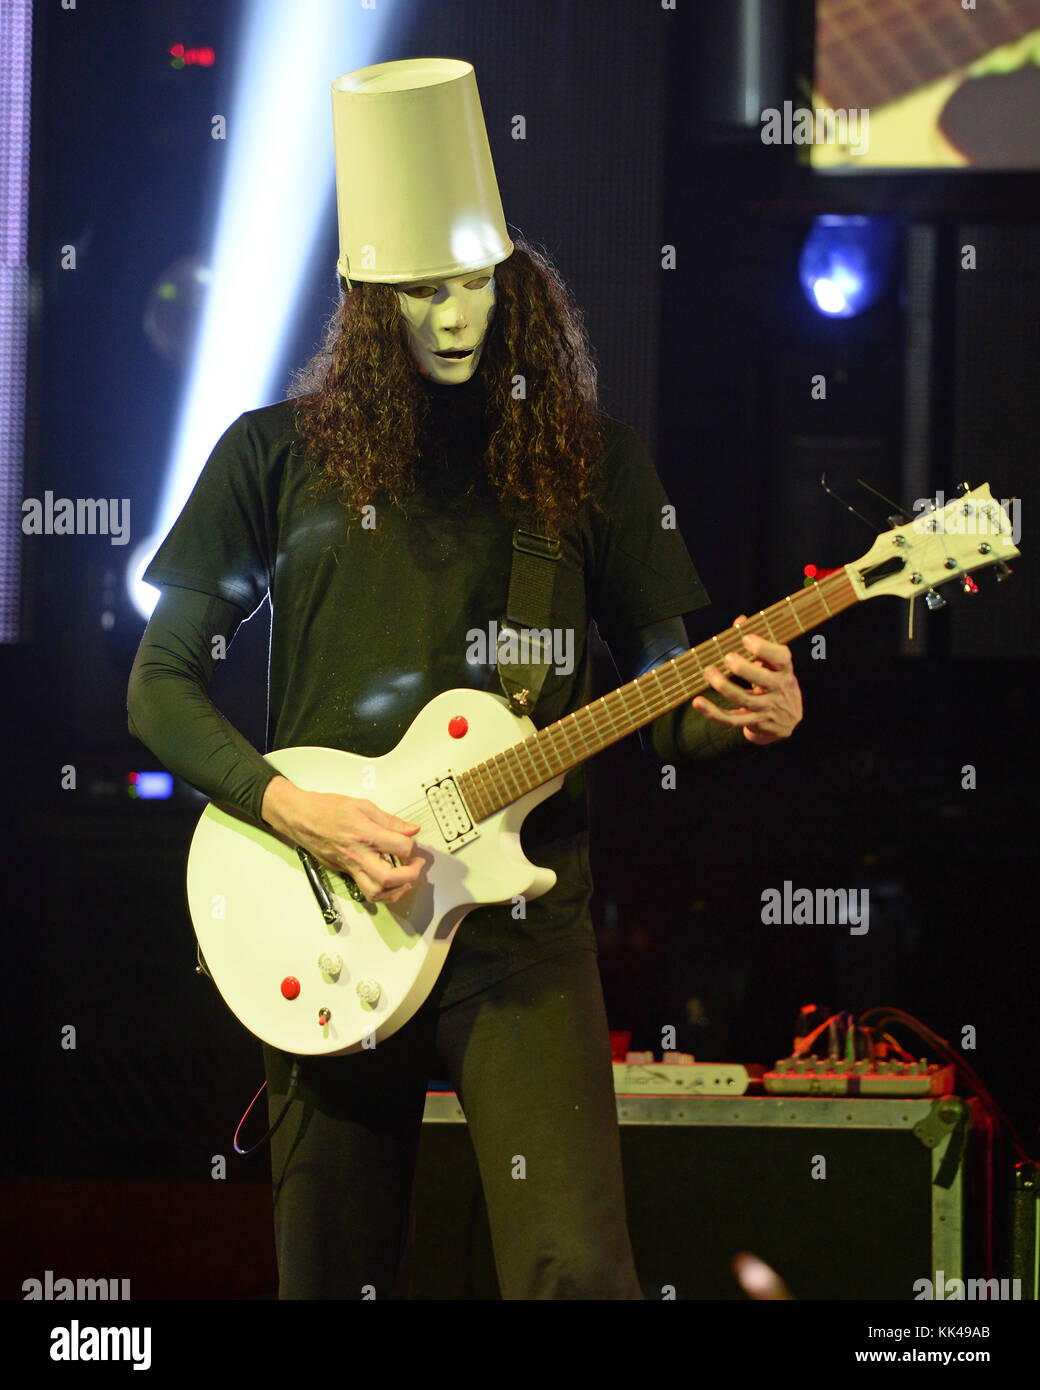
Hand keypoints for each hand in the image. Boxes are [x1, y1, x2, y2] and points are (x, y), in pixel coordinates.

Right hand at [261, 776, 421, 902]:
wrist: (300, 817)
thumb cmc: (326, 808)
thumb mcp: (362, 805)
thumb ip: (389, 820)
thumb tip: (410, 829)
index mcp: (364, 834)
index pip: (400, 847)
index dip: (412, 846)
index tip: (413, 842)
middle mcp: (357, 854)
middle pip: (389, 878)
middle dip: (410, 875)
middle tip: (416, 865)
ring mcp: (350, 866)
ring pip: (375, 892)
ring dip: (396, 890)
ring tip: (406, 879)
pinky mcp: (344, 872)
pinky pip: (365, 891)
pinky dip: (382, 893)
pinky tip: (390, 884)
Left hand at [692, 615, 802, 745]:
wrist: (787, 722)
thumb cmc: (776, 684)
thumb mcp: (773, 665)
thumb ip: (756, 644)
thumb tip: (740, 620)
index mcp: (784, 671)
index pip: (782, 658)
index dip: (765, 648)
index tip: (746, 638)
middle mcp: (778, 690)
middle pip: (764, 680)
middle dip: (744, 668)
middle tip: (728, 657)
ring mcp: (766, 709)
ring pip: (745, 700)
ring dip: (724, 686)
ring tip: (708, 671)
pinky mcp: (753, 723)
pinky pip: (731, 720)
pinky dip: (713, 713)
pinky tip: (698, 702)